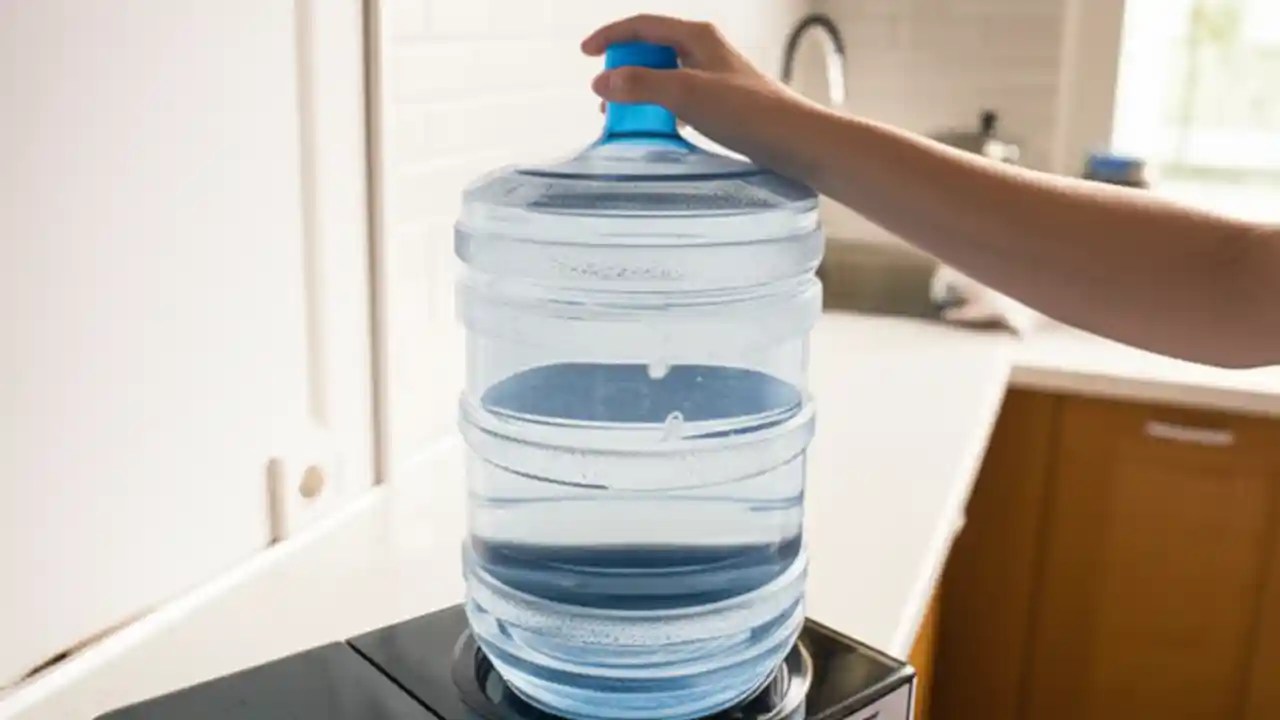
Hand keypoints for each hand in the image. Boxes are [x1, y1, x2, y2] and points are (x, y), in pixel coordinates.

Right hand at [581, 15, 818, 170]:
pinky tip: (659, 130)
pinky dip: (662, 110)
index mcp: (698, 37)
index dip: (611, 36)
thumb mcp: (685, 94)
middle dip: (624, 70)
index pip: (644, 25)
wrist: (794, 141)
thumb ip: (641, 84)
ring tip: (626, 119)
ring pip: (666, 77)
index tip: (586, 54)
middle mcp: (707, 51)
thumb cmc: (747, 112)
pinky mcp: (724, 104)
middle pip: (653, 50)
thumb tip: (602, 82)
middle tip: (606, 99)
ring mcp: (716, 78)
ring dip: (641, 94)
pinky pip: (681, 100)